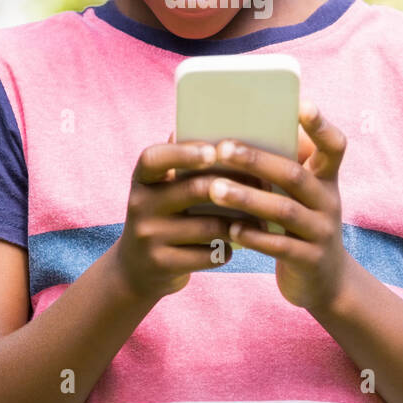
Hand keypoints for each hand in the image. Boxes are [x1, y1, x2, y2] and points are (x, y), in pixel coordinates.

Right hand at [116, 135, 259, 301]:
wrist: (136, 270)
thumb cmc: (164, 218)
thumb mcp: (162, 190)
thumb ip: (182, 164)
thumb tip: (216, 132)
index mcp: (142, 179)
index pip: (154, 158)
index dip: (184, 153)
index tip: (214, 151)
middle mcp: (139, 205)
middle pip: (194, 190)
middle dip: (235, 187)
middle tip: (265, 186)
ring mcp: (148, 237)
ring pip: (208, 226)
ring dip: (241, 223)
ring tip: (262, 220)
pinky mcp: (161, 264)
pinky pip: (208, 254)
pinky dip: (228, 250)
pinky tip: (235, 245)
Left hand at [204, 101, 349, 312]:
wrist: (326, 282)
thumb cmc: (299, 225)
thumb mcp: (299, 196)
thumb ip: (280, 168)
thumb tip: (232, 136)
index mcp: (326, 179)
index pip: (334, 146)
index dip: (320, 125)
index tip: (301, 104)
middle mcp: (329, 201)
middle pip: (295, 175)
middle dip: (257, 160)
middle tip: (223, 148)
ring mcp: (322, 232)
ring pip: (284, 211)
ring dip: (247, 198)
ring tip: (214, 189)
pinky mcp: (310, 261)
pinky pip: (280, 246)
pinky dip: (254, 237)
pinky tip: (230, 230)